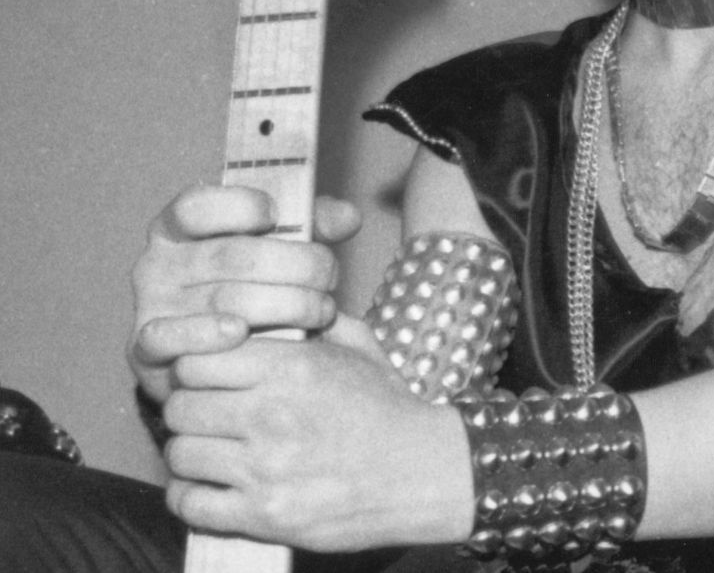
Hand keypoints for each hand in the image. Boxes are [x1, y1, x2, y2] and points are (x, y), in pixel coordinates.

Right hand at [128, 187, 360, 400]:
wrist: (220, 356)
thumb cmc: (254, 287)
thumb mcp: (280, 247)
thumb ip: (313, 224)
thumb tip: (348, 217)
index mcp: (180, 227)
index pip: (196, 206)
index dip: (238, 205)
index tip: (275, 213)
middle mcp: (160, 263)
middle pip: (233, 256)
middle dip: (296, 264)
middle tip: (330, 277)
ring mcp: (152, 306)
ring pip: (225, 299)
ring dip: (286, 305)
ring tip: (321, 311)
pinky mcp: (147, 350)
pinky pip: (172, 339)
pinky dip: (208, 336)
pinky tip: (240, 333)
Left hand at [162, 315, 471, 549]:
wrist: (426, 473)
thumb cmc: (392, 412)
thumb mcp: (362, 349)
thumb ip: (317, 323)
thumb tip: (282, 306)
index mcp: (292, 368)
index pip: (195, 360)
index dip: (197, 370)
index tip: (210, 381)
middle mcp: (272, 414)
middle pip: (179, 407)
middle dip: (191, 412)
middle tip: (210, 419)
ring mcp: (265, 469)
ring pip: (180, 454)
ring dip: (192, 455)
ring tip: (215, 455)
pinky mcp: (264, 515)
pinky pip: (189, 503)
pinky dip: (191, 497)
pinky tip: (211, 489)